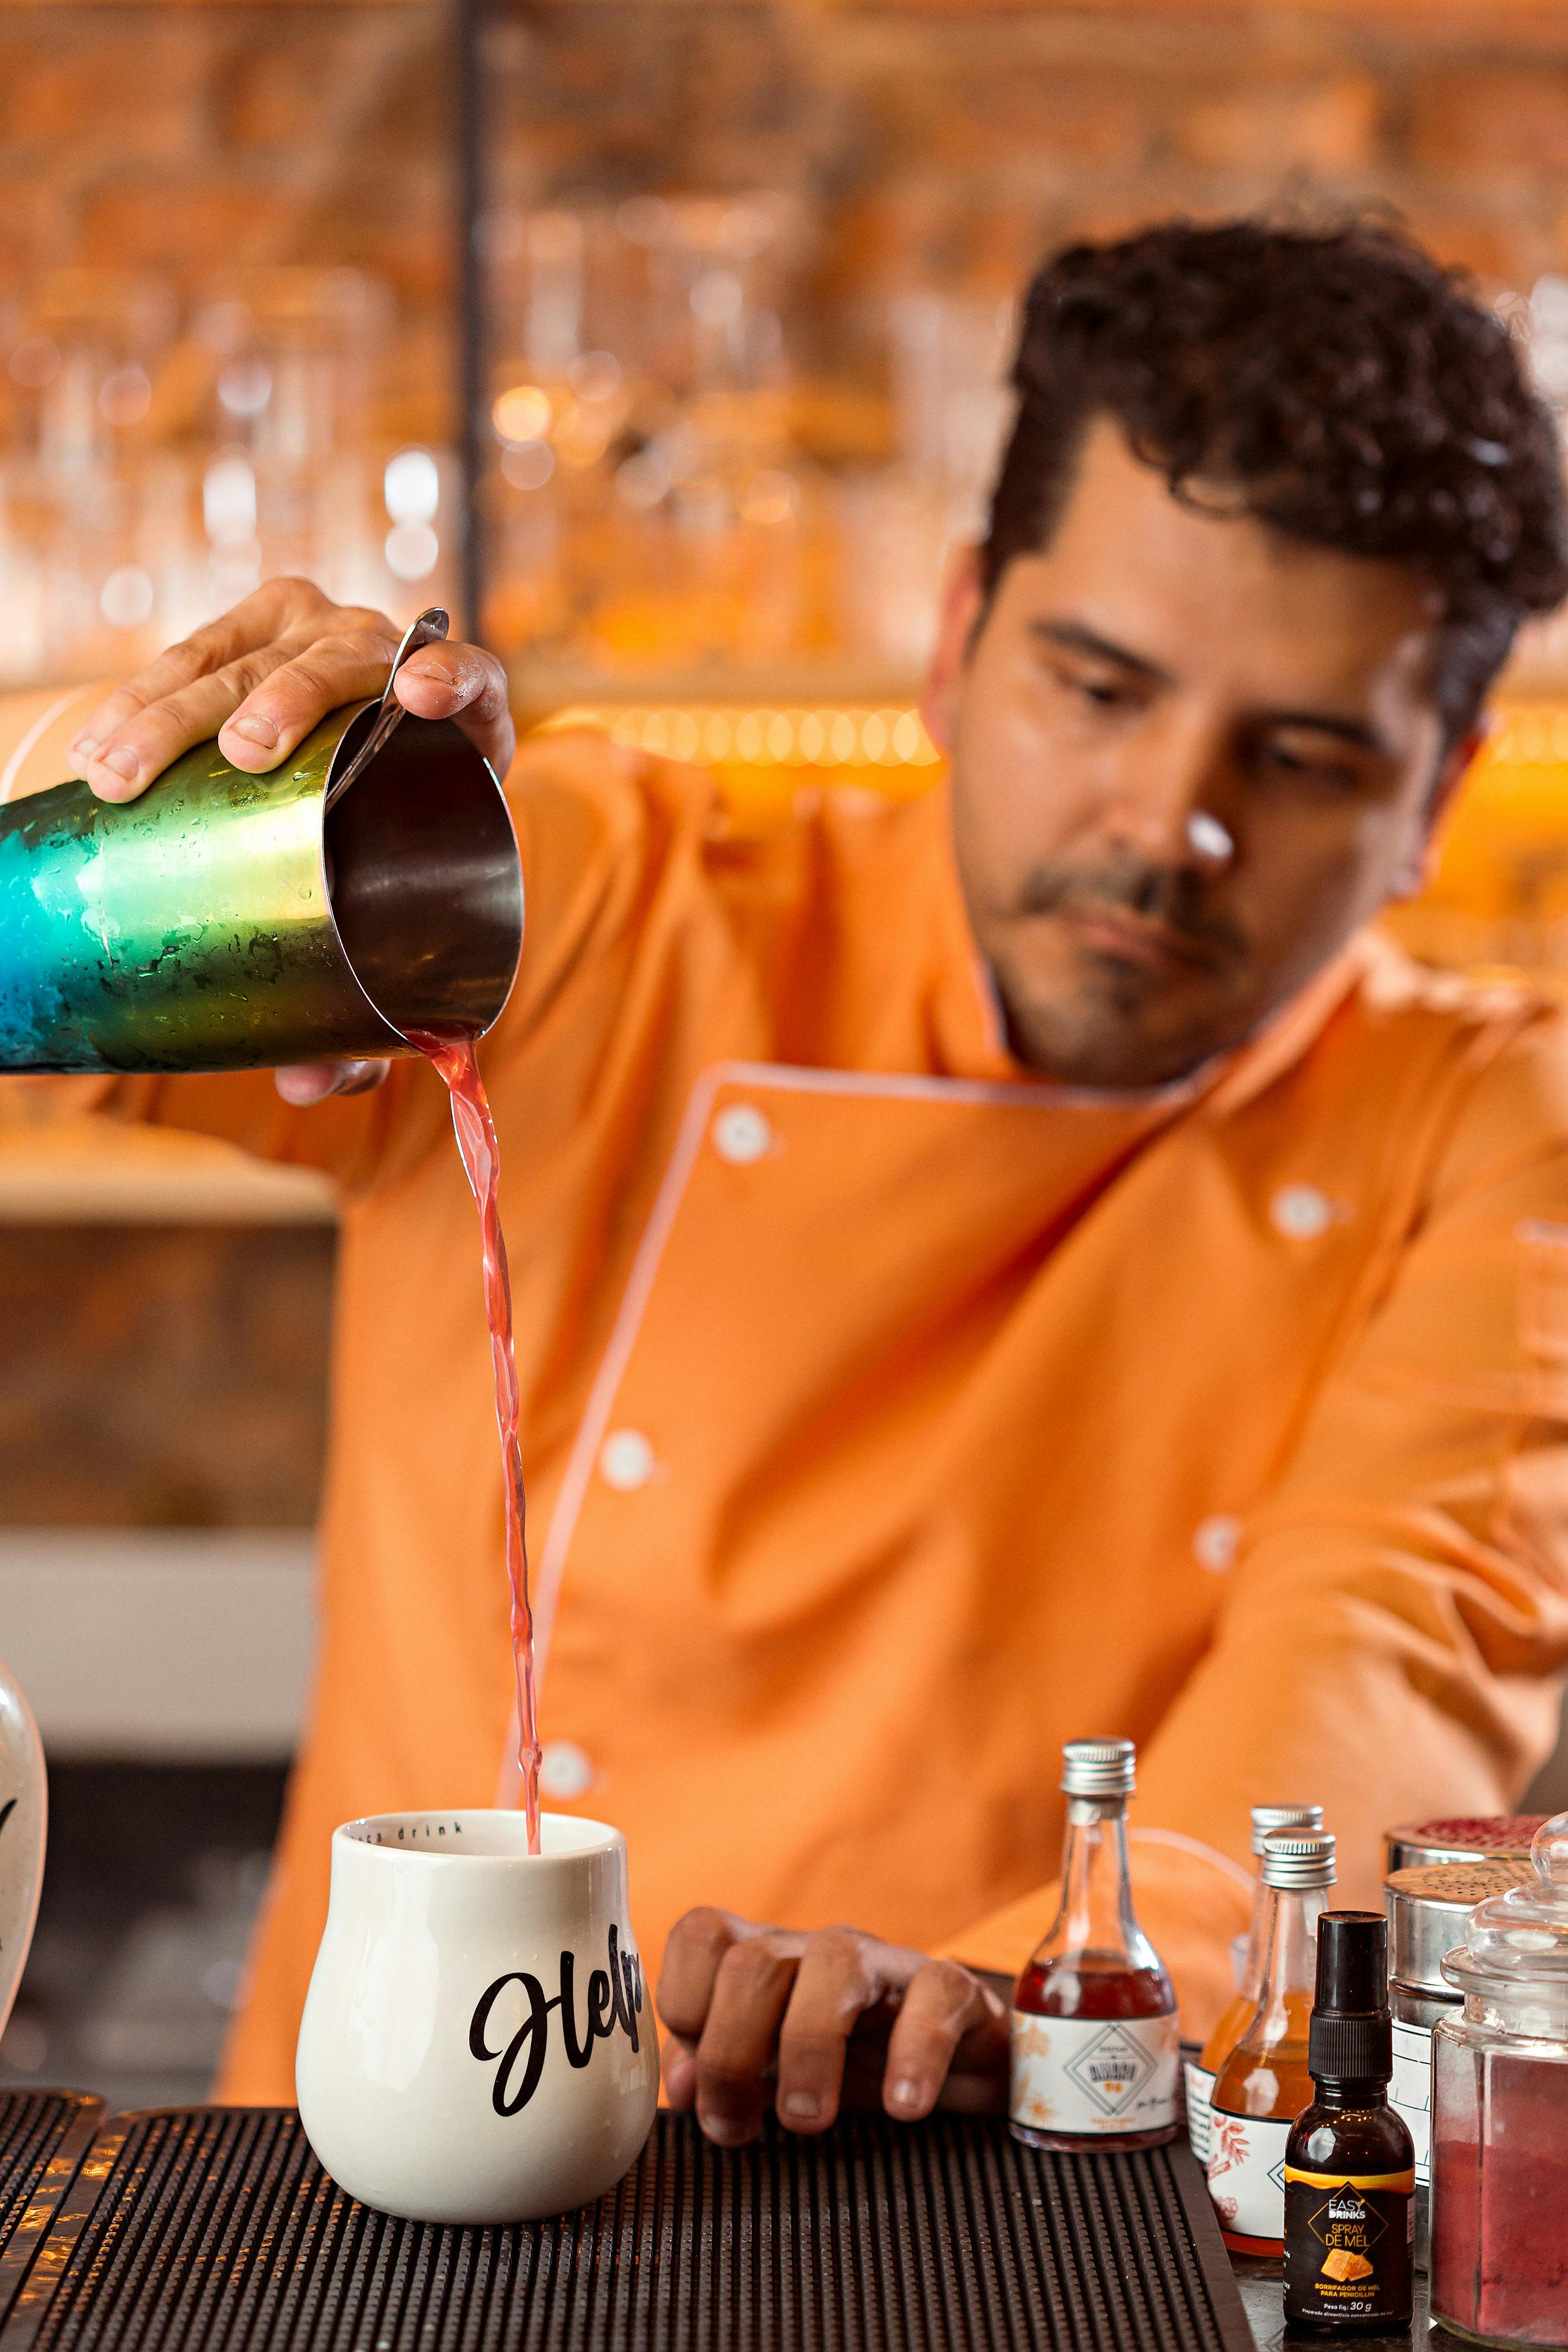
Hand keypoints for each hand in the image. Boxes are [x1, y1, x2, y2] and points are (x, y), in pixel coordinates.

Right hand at [64, 578, 516, 1106]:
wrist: (353, 780)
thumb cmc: (391, 865)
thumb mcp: (401, 926)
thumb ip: (373, 1009)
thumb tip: (312, 1086)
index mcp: (464, 721)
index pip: (474, 677)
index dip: (455, 675)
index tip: (420, 694)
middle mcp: (392, 660)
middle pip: (337, 662)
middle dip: (278, 701)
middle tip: (233, 751)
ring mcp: (320, 630)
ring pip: (247, 655)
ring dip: (172, 708)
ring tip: (118, 770)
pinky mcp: (256, 623)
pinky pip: (197, 647)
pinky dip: (141, 694)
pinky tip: (98, 740)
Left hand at [656, 1909, 1009, 2147]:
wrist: (959, 2077)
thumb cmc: (848, 2072)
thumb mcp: (772, 2075)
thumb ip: (715, 2067)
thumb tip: (682, 2085)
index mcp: (767, 1961)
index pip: (702, 1936)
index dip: (684, 2006)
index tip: (695, 2093)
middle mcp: (818, 1951)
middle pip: (754, 1961)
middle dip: (733, 2052)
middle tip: (740, 2130)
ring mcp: (887, 1964)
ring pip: (836, 1962)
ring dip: (809, 2046)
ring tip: (807, 2122)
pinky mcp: (953, 1990)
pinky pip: (936, 1994)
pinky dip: (916, 2052)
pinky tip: (903, 2109)